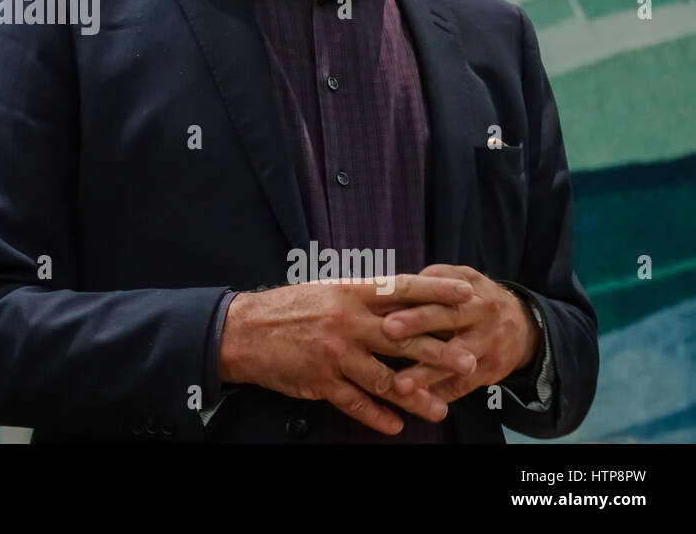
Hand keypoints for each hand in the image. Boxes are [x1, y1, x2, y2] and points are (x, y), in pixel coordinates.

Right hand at [220, 274, 478, 434]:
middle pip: (404, 338)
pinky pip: (356, 402)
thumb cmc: (287, 309)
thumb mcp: (326, 292)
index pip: (401, 289)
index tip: (466, 294)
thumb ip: (361, 297)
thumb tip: (399, 296)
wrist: (243, 331)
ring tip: (440, 408)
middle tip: (469, 361)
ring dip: (416, 396)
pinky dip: (378, 416)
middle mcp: (346, 322)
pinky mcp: (321, 381)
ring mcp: (335, 354)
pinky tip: (396, 425)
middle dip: (440, 351)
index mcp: (349, 293)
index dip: (436, 290)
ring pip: (386, 379)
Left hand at [381, 264, 539, 403]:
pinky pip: (464, 385)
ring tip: (400, 384)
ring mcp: (488, 343)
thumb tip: (399, 287)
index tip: (388, 303)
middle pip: (448, 317)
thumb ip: (432, 280)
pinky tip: (420, 402)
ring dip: (427, 373)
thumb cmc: (476, 300)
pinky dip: (442, 394)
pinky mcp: (491, 370)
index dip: (416, 296)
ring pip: (455, 359)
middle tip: (388, 330)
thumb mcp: (462, 279)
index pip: (441, 290)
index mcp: (470, 289)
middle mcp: (481, 313)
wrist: (525, 327)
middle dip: (418, 323)